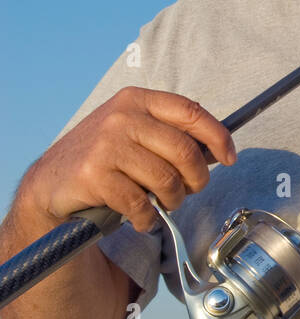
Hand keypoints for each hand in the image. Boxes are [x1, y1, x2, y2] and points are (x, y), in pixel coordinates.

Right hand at [23, 87, 236, 232]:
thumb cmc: (103, 157)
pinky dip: (148, 218)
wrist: (51, 181)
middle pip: (185, 152)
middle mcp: (122, 117)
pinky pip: (141, 203)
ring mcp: (107, 144)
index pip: (191, 112)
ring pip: (166, 180)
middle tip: (190, 191)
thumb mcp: (134, 131)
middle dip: (196, 180)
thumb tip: (216, 150)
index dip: (218, 137)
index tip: (229, 158)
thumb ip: (169, 134)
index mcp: (137, 100)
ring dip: (173, 201)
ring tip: (163, 204)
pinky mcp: (94, 174)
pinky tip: (142, 218)